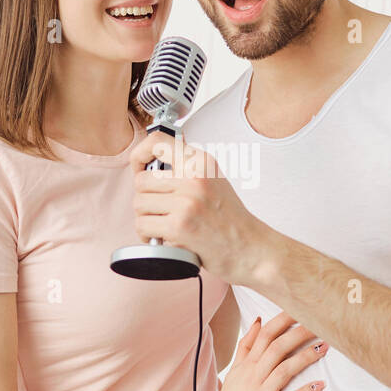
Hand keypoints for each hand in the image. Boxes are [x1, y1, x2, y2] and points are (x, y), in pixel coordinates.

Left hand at [129, 130, 272, 285]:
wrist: (251, 249)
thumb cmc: (231, 221)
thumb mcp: (213, 181)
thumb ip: (186, 169)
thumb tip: (150, 165)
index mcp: (201, 162)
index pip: (156, 141)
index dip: (140, 155)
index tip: (140, 169)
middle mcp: (194, 178)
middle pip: (141, 180)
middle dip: (145, 199)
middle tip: (159, 210)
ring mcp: (187, 201)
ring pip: (139, 204)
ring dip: (146, 219)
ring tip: (164, 226)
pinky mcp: (180, 225)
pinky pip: (143, 225)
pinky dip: (148, 236)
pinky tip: (164, 239)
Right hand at [202, 311, 325, 390]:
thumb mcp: (236, 368)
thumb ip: (247, 345)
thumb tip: (258, 320)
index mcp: (248, 364)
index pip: (265, 335)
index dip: (282, 321)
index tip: (300, 309)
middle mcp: (254, 375)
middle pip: (277, 348)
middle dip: (298, 334)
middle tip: (320, 324)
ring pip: (283, 371)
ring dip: (305, 358)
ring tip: (324, 348)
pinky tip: (319, 385)